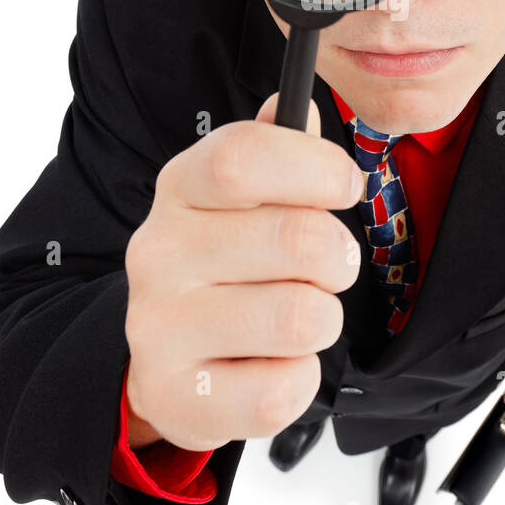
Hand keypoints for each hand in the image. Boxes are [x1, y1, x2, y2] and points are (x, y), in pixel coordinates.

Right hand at [123, 91, 363, 451]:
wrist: (168, 364)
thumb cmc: (224, 266)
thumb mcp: (243, 200)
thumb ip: (278, 152)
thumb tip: (298, 108)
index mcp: (179, 188)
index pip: (241, 156)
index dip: (313, 166)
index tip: (346, 184)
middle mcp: (159, 252)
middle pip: (295, 238)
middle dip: (338, 256)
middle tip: (328, 267)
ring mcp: (160, 327)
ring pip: (301, 318)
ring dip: (323, 319)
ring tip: (297, 317)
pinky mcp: (178, 396)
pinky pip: (283, 389)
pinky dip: (300, 379)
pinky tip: (272, 364)